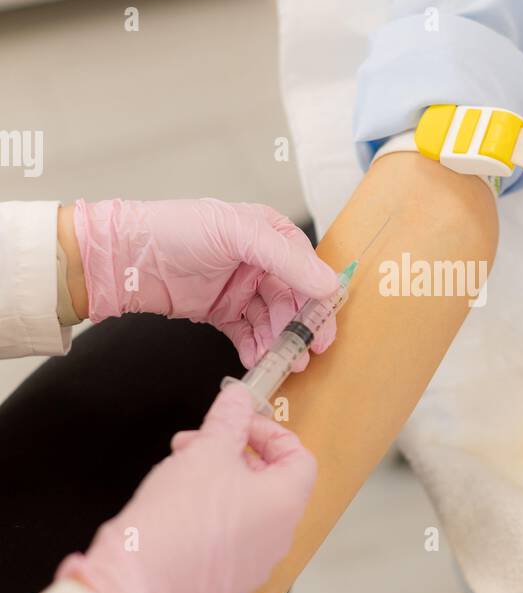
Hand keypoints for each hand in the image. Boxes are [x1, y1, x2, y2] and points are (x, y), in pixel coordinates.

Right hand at [55, 384, 315, 592]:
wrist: (139, 581)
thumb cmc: (179, 514)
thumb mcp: (205, 451)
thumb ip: (229, 419)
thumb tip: (240, 397)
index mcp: (284, 503)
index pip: (299, 458)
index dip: (269, 434)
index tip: (237, 425)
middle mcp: (279, 538)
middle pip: (269, 483)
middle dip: (233, 455)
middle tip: (195, 443)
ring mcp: (255, 566)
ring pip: (247, 513)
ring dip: (220, 485)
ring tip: (179, 474)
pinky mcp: (228, 585)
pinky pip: (228, 544)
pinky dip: (210, 521)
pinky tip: (176, 514)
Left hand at [71, 197, 338, 365]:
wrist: (124, 260)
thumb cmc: (175, 232)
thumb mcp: (236, 234)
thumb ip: (285, 259)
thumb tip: (328, 283)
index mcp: (267, 233)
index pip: (305, 267)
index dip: (318, 298)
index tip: (324, 325)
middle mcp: (257, 261)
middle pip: (292, 298)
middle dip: (300, 327)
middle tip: (306, 352)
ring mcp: (239, 287)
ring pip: (271, 320)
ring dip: (279, 341)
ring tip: (282, 361)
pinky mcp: (221, 312)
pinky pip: (247, 333)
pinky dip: (255, 348)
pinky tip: (258, 359)